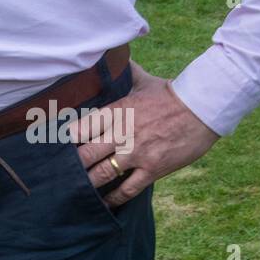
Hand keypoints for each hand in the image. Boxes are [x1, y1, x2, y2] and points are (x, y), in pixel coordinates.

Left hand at [71, 60, 220, 207]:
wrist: (202, 109)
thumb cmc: (170, 94)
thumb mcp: (142, 80)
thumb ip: (124, 73)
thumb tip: (113, 56)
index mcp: (115, 112)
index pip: (79, 129)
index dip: (66, 141)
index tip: (56, 147)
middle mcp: (121, 134)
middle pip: (85, 155)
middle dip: (73, 166)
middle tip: (62, 174)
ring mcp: (136, 154)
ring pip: (102, 174)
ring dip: (88, 184)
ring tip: (77, 191)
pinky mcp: (152, 169)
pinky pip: (127, 189)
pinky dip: (114, 198)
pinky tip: (105, 203)